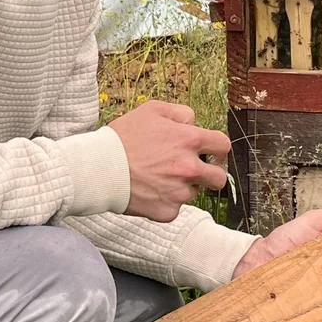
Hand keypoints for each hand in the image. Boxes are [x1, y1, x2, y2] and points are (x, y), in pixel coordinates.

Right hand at [107, 100, 230, 221]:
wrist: (98, 168)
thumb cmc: (122, 138)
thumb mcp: (151, 110)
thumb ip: (180, 113)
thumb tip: (193, 123)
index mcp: (189, 141)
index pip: (223, 146)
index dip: (218, 149)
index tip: (211, 153)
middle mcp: (189, 168)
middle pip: (219, 178)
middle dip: (211, 174)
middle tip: (194, 171)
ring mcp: (179, 193)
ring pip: (194, 193)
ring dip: (182, 186)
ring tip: (158, 178)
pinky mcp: (167, 212)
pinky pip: (175, 208)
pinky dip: (165, 202)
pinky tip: (149, 191)